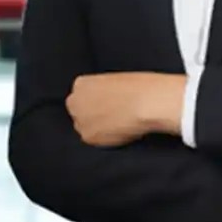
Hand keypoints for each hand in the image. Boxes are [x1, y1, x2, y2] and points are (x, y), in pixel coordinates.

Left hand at [65, 72, 185, 146]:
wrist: (147, 103)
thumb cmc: (139, 87)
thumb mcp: (115, 81)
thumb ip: (102, 91)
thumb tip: (103, 101)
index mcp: (81, 84)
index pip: (81, 95)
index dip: (95, 99)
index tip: (106, 102)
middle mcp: (74, 102)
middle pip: (79, 111)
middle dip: (91, 113)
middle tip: (110, 115)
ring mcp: (80, 121)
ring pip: (86, 126)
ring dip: (97, 127)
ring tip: (117, 124)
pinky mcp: (89, 138)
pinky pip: (95, 139)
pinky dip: (105, 138)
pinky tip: (119, 131)